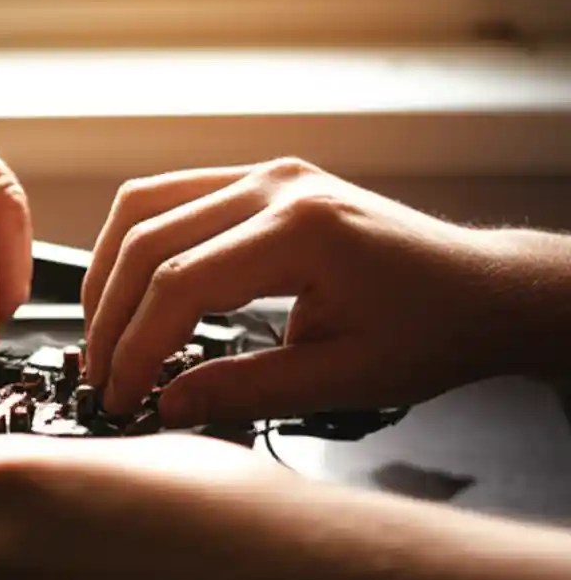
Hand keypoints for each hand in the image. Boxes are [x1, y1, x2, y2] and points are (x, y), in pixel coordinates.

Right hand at [81, 157, 570, 422]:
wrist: (479, 291)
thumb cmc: (431, 330)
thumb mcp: (342, 380)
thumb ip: (247, 392)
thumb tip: (167, 405)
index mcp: (303, 229)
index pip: (180, 283)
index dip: (136, 346)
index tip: (120, 394)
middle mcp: (277, 186)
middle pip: (148, 240)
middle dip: (110, 316)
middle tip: (100, 374)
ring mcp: (266, 175)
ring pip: (144, 206)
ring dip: (109, 272)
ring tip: (101, 332)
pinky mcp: (260, 181)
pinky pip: (169, 198)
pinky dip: (135, 245)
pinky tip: (130, 291)